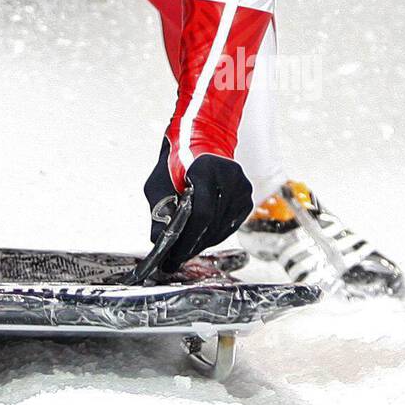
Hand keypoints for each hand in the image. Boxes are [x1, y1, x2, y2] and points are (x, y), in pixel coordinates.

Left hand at [143, 139, 252, 272]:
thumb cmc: (175, 164)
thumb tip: (158, 239)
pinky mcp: (246, 197)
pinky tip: (200, 238)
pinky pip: (231, 225)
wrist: (198, 144)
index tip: (174, 256)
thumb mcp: (158, 183)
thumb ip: (158, 209)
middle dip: (193, 244)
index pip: (202, 213)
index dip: (188, 238)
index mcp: (207, 170)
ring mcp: (242, 187)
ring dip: (203, 242)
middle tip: (177, 259)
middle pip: (213, 224)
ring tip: (186, 250)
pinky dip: (215, 235)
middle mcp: (230, 178)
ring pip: (223, 228)